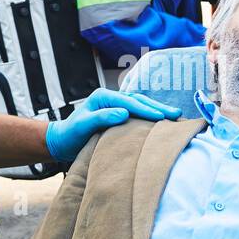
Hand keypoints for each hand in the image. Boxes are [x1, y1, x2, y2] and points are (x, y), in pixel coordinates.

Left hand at [45, 88, 180, 161]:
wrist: (62, 142)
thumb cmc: (71, 135)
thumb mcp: (83, 126)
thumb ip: (102, 118)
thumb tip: (123, 113)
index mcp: (103, 97)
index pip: (129, 102)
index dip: (146, 109)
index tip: (161, 116)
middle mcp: (111, 98)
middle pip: (139, 100)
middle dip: (158, 107)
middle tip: (176, 114)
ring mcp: (116, 106)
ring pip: (141, 105)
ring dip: (157, 110)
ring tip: (175, 115)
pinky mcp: (118, 115)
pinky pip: (138, 113)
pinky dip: (150, 116)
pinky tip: (162, 121)